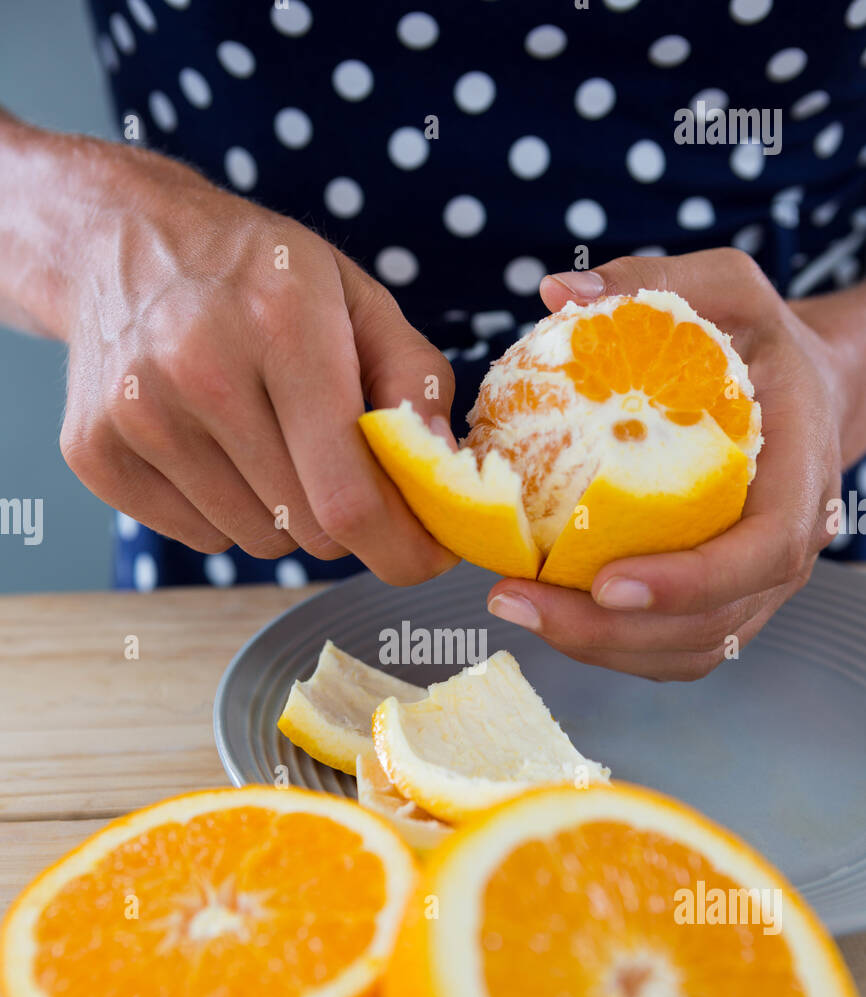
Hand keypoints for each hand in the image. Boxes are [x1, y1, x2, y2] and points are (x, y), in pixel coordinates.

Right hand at [54, 140, 455, 580]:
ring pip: (255, 541)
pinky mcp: (96, 452)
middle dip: (346, 520)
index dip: (400, 548)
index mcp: (282, 322)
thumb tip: (443, 470)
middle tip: (342, 472)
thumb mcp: (354, 296)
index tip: (426, 557)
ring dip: (284, 516)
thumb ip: (413, 379)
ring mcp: (138, 414)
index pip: (347, 496)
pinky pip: (199, 537)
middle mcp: (200, 368)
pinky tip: (213, 447)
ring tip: (267, 442)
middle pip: (308, 529)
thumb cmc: (256, 274)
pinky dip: (224, 514)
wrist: (119, 240)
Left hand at [487, 249, 844, 679]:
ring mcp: (755, 589)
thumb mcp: (728, 290)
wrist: (808, 396)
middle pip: (707, 625)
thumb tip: (555, 293)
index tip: (606, 582)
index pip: (757, 554)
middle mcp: (785, 551)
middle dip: (607, 630)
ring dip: (595, 645)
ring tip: (515, 606)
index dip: (686, 582)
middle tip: (515, 599)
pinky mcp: (722, 605)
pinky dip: (607, 645)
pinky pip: (669, 649)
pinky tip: (545, 613)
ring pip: (684, 650)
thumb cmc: (763, 345)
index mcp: (796, 481)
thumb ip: (656, 283)